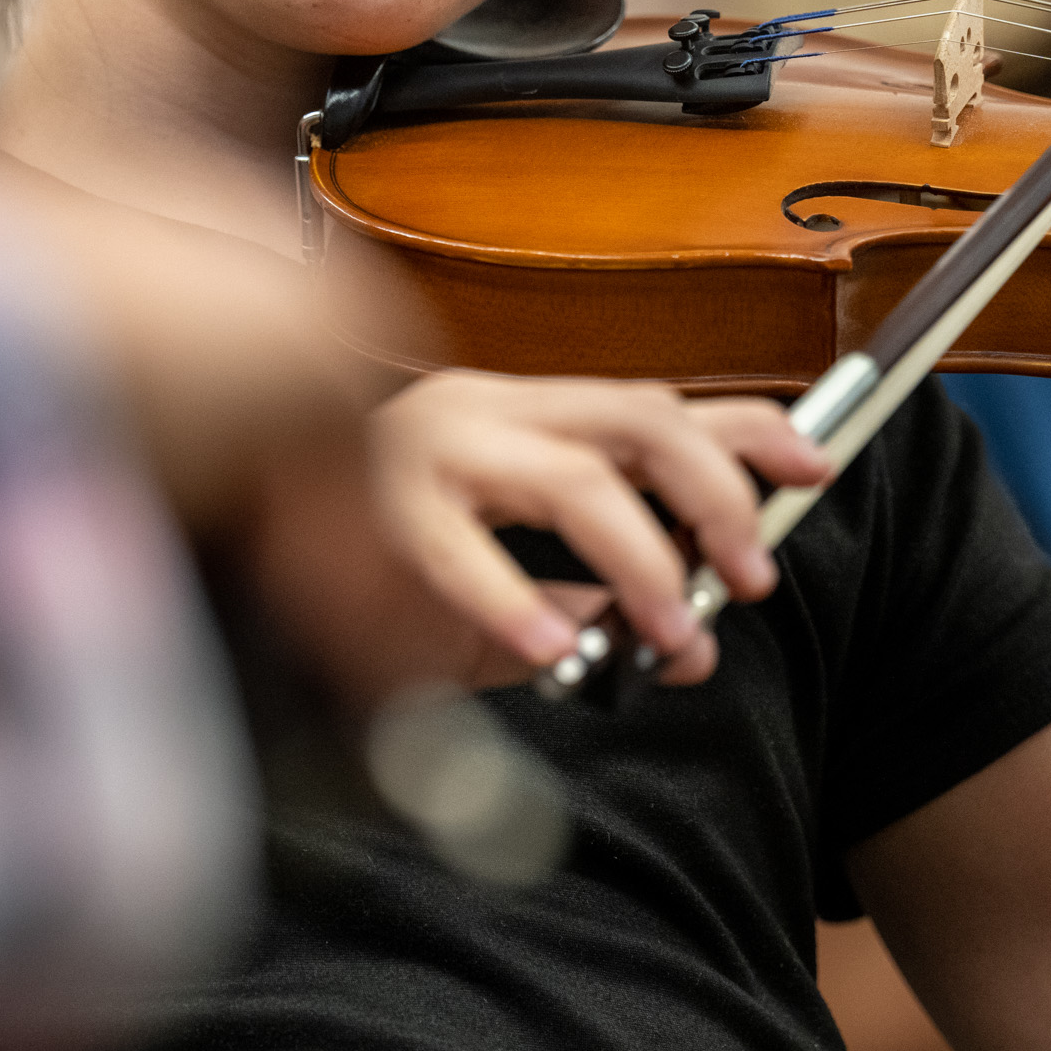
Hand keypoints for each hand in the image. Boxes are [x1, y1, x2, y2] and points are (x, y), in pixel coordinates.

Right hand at [368, 371, 831, 686]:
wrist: (233, 484)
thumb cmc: (366, 534)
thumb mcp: (495, 545)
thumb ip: (575, 573)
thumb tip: (669, 620)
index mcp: (522, 411)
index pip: (659, 402)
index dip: (748, 432)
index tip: (818, 470)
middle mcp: (489, 410)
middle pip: (640, 420)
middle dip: (715, 497)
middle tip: (750, 579)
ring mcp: (434, 450)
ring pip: (572, 478)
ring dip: (644, 560)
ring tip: (675, 635)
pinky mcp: (376, 509)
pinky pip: (456, 553)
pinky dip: (508, 603)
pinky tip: (543, 649)